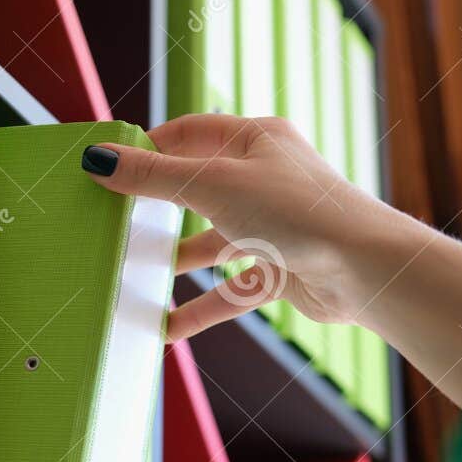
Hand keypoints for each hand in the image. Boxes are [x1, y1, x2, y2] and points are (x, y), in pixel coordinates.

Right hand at [82, 113, 397, 340]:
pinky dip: (204, 307)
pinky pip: (234, 288)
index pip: (192, 132)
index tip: (111, 167)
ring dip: (180, 261)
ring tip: (137, 277)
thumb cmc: (298, 211)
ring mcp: (277, 225)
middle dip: (162, 208)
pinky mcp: (285, 268)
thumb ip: (152, 178)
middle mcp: (269, 177)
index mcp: (258, 138)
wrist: (364, 269)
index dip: (151, 147)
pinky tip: (171, 328)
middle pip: (202, 188)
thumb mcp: (212, 186)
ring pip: (216, 242)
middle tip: (119, 221)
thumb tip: (97, 160)